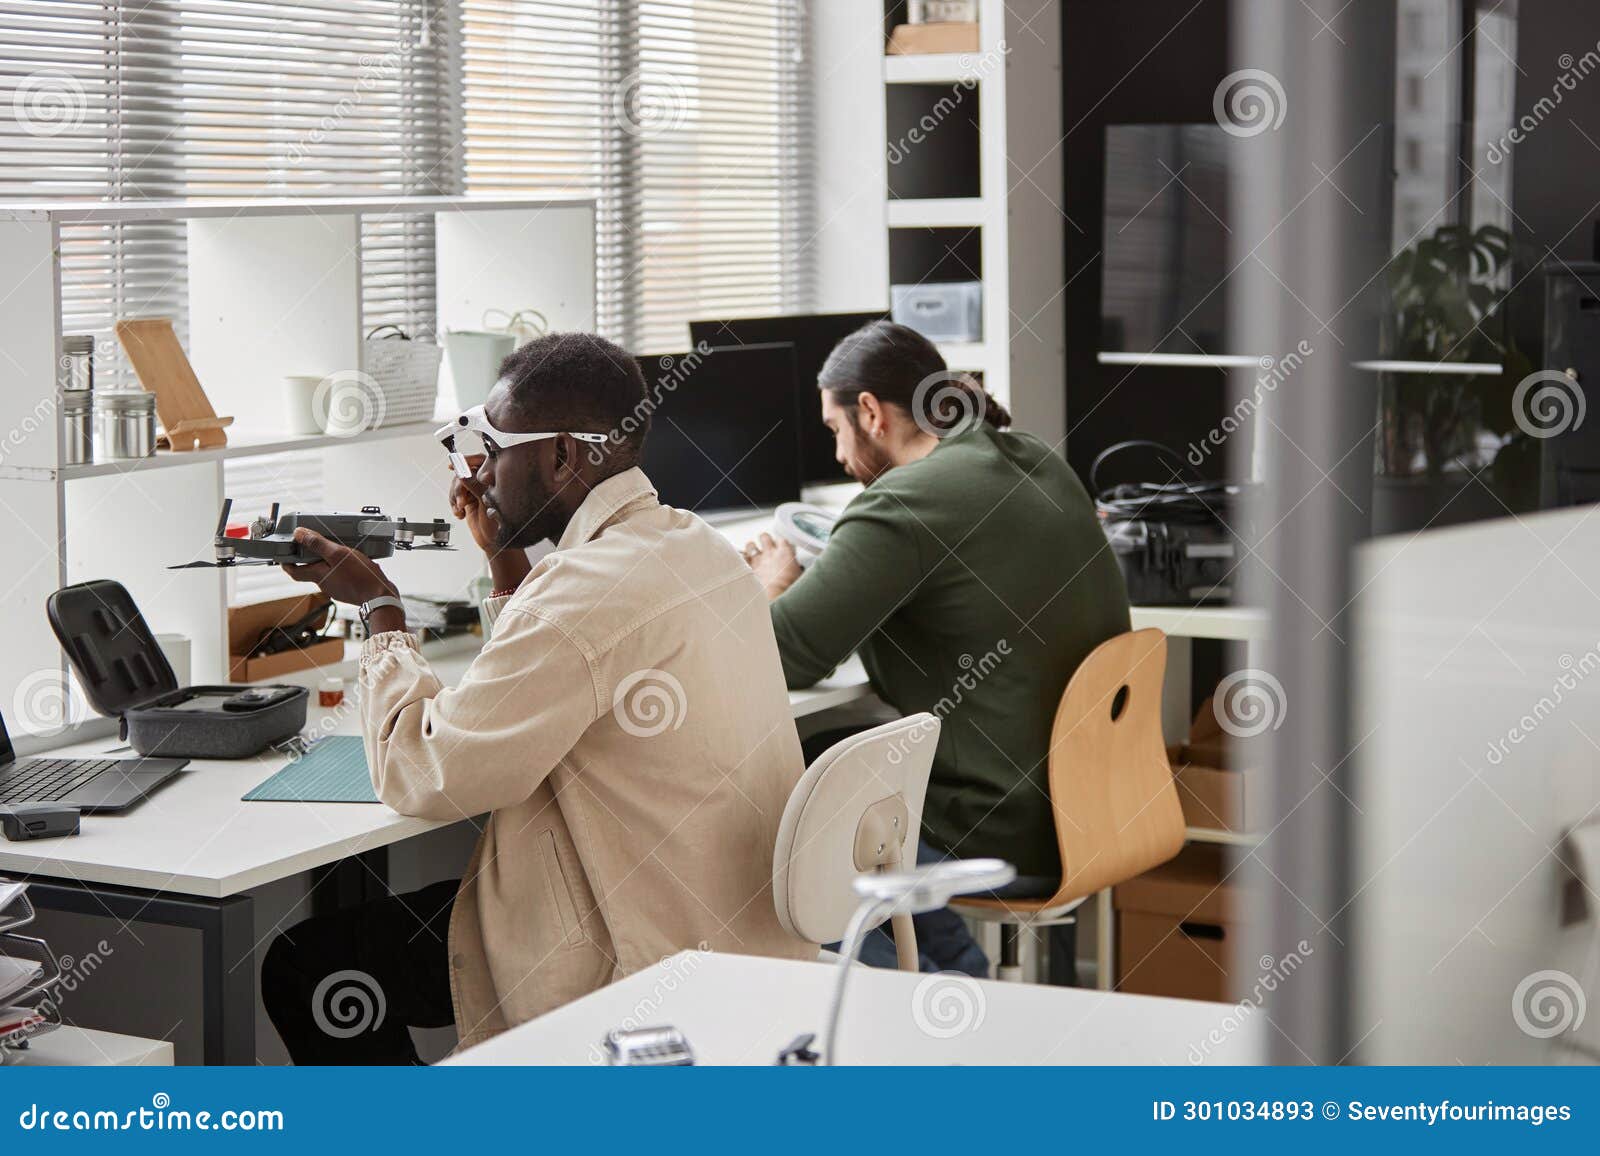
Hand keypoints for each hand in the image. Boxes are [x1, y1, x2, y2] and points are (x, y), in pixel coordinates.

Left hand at [281, 528, 397, 618]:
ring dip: (328, 561)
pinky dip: (342, 567)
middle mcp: (325, 583)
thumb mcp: (338, 554)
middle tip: (312, 545)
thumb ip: (318, 543)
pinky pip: (341, 576)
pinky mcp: (350, 589)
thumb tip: (299, 534)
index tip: (283, 554)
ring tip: (338, 549)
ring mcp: (338, 588)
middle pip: (311, 570)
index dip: (286, 563)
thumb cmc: (361, 577)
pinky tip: (354, 561)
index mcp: (318, 575)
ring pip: (327, 572)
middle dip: (309, 557)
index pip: (293, 571)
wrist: (381, 597)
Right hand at [448, 456, 496, 553]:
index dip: (467, 460)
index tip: (455, 465)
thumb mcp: (488, 502)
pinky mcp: (469, 500)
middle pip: (464, 473)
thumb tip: (463, 473)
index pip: (481, 461)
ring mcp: (476, 491)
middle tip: (461, 501)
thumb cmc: (499, 525)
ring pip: (457, 484)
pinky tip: (460, 513)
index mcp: (495, 479)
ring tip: (460, 509)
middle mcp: (485, 483)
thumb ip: (475, 486)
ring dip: (454, 497)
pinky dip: (453, 504)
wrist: (494, 542)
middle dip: (458, 487)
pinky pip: (455, 496)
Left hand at [743, 533, 800, 600]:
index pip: (782, 540)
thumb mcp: (800, 577)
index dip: (780, 544)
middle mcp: (770, 553)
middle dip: (764, 541)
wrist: (774, 598)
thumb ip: (797, 570)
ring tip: (752, 554)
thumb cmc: (789, 589)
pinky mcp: (747, 569)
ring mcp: (757, 560)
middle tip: (765, 548)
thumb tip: (798, 571)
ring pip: (750, 545)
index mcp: (785, 552)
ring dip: (751, 548)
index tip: (781, 549)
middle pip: (765, 537)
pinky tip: (741, 563)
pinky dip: (740, 560)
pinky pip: (740, 559)